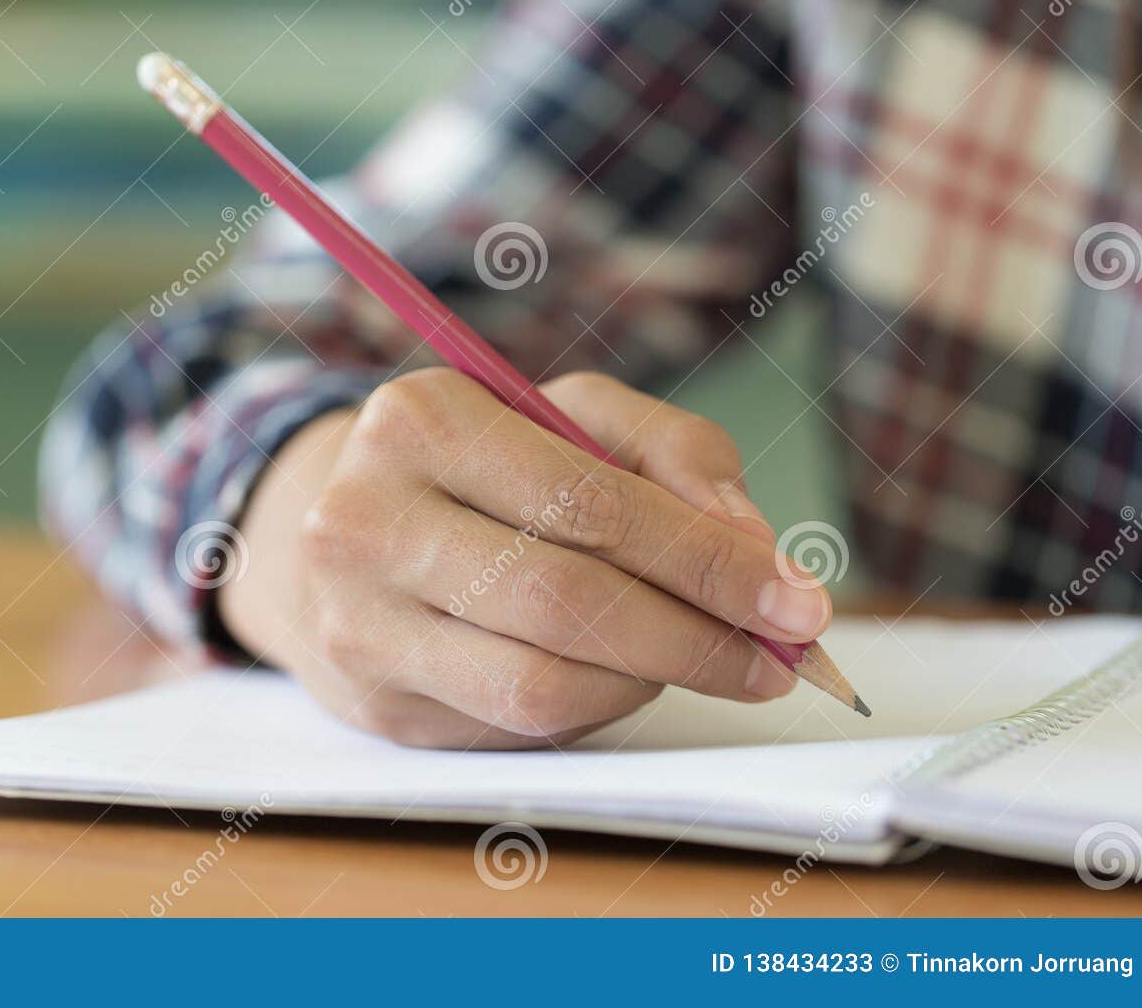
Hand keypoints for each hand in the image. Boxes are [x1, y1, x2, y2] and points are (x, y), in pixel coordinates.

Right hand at [218, 368, 829, 748]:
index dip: (706, 560)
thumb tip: (754, 548)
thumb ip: (675, 455)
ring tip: (701, 655)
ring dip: (651, 678)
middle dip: (696, 635)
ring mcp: (357, 618)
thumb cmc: (482, 466)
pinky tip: (621, 671)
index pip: (588, 503)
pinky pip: (515, 724)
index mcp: (419, 419)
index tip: (797, 599)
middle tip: (781, 656)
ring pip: (541, 681)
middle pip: (566, 600)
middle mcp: (366, 518)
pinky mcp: (372, 700)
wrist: (344, 532)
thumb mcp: (572, 417)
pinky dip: (596, 705)